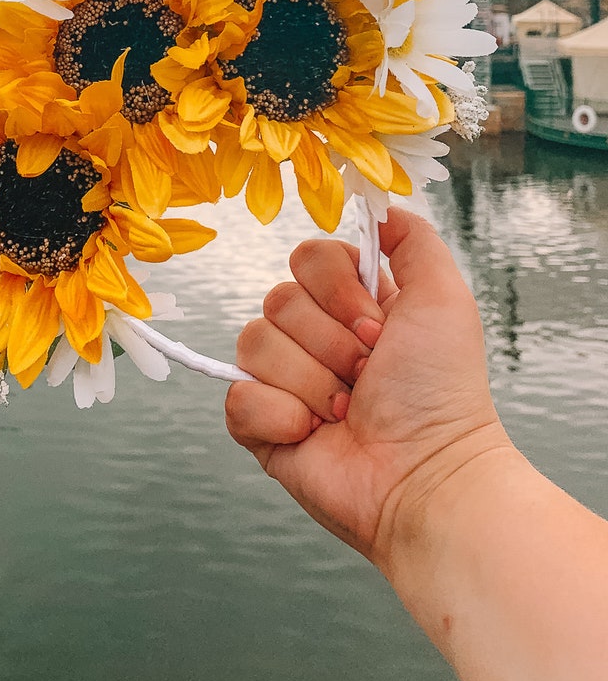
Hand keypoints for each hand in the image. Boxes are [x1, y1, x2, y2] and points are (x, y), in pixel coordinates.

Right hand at [225, 207, 512, 567]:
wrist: (424, 475)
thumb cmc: (441, 390)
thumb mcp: (443, 297)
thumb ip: (411, 238)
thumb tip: (372, 205)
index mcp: (348, 306)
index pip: (306, 259)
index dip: (336, 291)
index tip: (378, 329)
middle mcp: (313, 338)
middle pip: (276, 299)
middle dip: (329, 344)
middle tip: (367, 377)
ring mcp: (283, 382)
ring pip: (254, 344)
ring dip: (311, 382)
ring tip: (345, 412)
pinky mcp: (261, 427)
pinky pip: (237, 397)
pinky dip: (279, 416)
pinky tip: (312, 434)